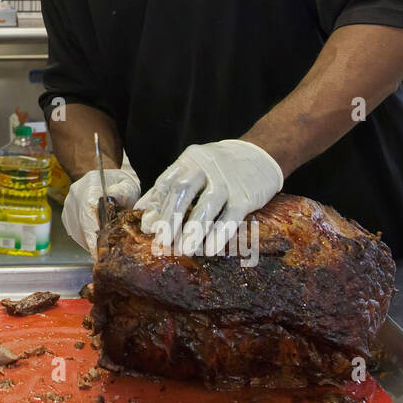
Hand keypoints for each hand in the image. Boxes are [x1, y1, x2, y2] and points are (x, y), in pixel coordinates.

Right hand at [62, 165, 141, 252]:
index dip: (92, 236)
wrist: (104, 175)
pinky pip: (72, 229)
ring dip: (87, 241)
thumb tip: (114, 199)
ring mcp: (69, 204)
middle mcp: (75, 196)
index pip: (87, 215)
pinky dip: (82, 237)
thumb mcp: (127, 185)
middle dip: (91, 243)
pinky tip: (93, 241)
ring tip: (100, 250)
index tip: (97, 251)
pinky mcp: (67, 211)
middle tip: (102, 257)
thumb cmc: (118, 182)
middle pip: (81, 226)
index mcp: (90, 188)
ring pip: (75, 229)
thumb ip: (123, 192)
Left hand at [133, 139, 282, 254]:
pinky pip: (232, 215)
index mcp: (189, 161)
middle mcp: (206, 167)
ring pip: (207, 204)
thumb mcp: (192, 168)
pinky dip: (220, 233)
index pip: (167, 182)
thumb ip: (168, 188)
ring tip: (184, 249)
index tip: (148, 227)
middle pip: (183, 191)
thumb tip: (141, 213)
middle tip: (163, 242)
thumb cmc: (218, 168)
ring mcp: (227, 181)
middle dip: (170, 218)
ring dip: (194, 230)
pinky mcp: (246, 195)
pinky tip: (211, 248)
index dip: (156, 206)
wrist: (260, 153)